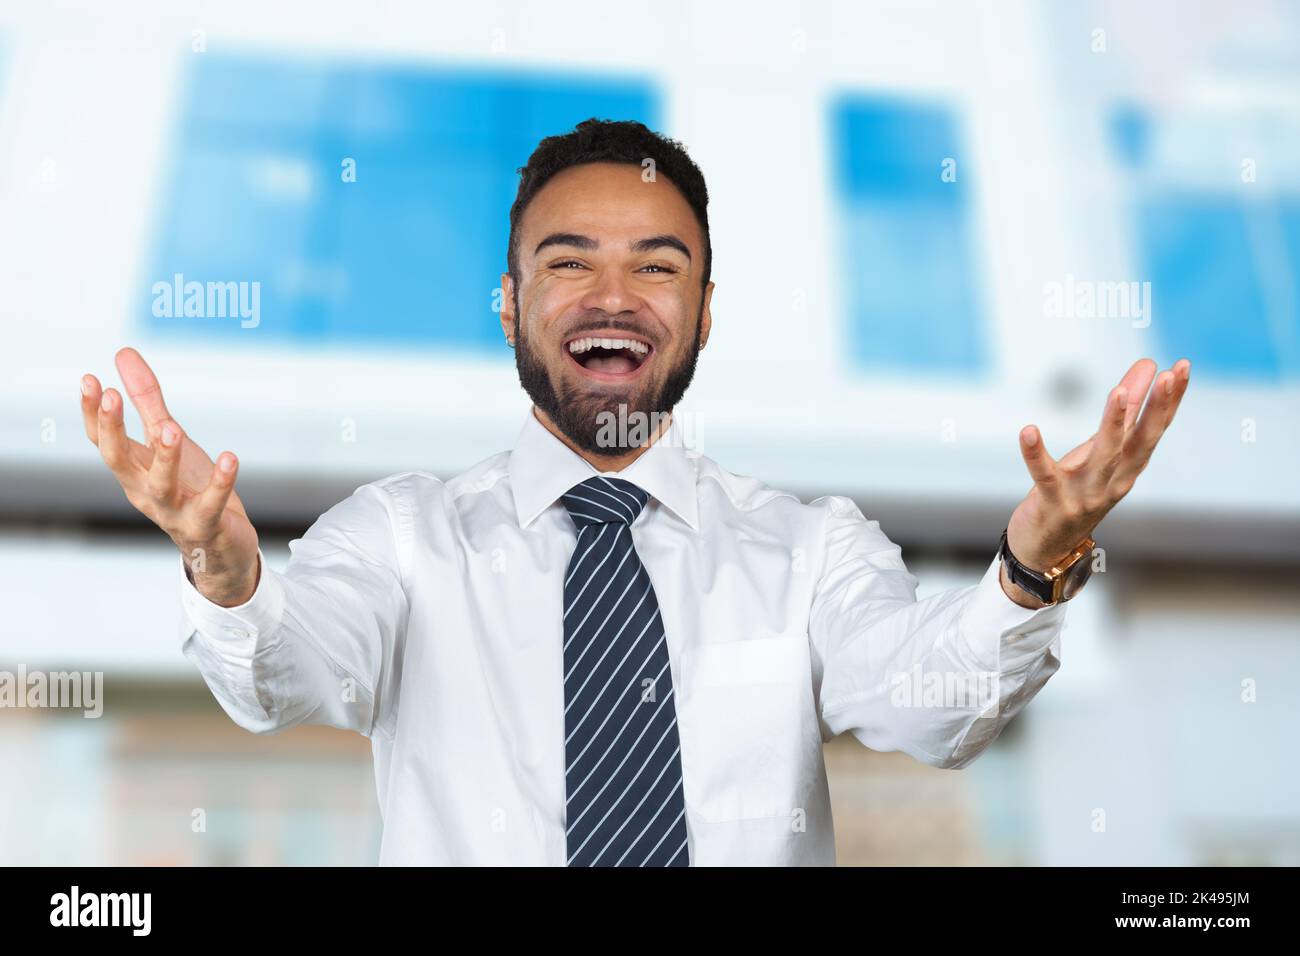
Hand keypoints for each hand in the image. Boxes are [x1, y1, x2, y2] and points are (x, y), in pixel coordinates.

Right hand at [80, 347, 260, 605]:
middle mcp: (145, 490)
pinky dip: (220, 483)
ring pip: (161, 485)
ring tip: (171, 428)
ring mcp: (173, 511)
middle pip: (118, 461)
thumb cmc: (189, 488)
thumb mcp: (168, 438)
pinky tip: (231, 458)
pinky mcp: (206, 524)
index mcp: (133, 470)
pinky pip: (211, 503)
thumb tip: (123, 353)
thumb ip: (147, 400)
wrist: (219, 547)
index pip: (103, 441)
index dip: (93, 412)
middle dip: (113, 430)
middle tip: (111, 395)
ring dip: (164, 457)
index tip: (90, 378)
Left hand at [1004, 357, 1191, 599]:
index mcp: (1128, 468)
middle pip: (1140, 443)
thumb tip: (1148, 366)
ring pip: (1103, 457)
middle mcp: (1113, 481)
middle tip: (1170, 375)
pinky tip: (1028, 430)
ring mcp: (1085, 494)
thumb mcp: (1103, 451)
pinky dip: (1035, 454)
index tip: (1184, 366)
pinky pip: (1044, 476)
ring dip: (1113, 424)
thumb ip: (1125, 411)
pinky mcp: (1053, 503)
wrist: (1047, 550)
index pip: (1155, 430)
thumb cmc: (1078, 491)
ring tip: (1118, 391)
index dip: (1171, 400)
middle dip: (1157, 408)